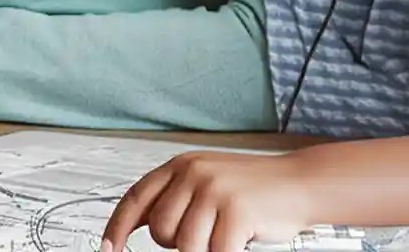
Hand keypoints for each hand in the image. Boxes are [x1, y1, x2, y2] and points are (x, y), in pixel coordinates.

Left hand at [102, 152, 312, 251]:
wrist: (300, 183)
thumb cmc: (253, 189)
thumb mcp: (206, 183)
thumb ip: (174, 198)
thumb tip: (135, 224)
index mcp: (181, 165)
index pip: (135, 198)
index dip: (117, 227)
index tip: (108, 249)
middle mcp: (194, 173)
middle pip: (160, 230)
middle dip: (178, 243)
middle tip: (206, 235)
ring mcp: (215, 190)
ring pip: (186, 246)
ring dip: (206, 249)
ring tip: (224, 234)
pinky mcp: (236, 210)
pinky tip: (238, 240)